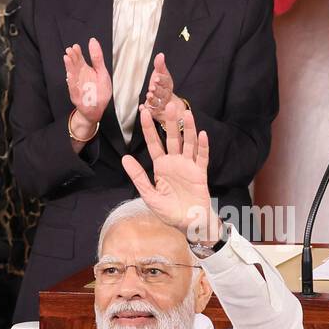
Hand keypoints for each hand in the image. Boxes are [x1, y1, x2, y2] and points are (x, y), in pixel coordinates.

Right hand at [64, 38, 111, 131]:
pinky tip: (70, 76)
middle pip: (74, 65)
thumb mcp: (101, 72)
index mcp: (85, 69)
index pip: (79, 59)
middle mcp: (79, 76)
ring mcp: (76, 86)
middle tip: (70, 50)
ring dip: (69, 67)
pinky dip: (72, 83)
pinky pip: (73, 89)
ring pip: (72, 75)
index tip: (75, 46)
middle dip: (72, 58)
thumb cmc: (99, 90)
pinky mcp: (76, 96)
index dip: (77, 52)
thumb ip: (97, 57)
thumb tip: (93, 41)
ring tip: (67, 58)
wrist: (97, 109)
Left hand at [120, 100, 219, 242]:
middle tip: (169, 105)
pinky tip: (202, 135)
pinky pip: (202, 158)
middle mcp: (175, 162)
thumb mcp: (149, 195)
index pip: (154, 144)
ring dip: (188, 129)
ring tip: (187, 114)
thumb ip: (138, 176)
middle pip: (172, 139)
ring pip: (188, 144)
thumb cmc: (168, 211)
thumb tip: (125, 158)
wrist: (187, 224)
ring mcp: (188, 166)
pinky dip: (203, 147)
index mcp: (161, 166)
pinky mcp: (200, 174)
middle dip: (170, 123)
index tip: (144, 112)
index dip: (149, 129)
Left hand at [144, 52, 174, 121]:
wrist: (166, 102)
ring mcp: (161, 105)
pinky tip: (141, 107)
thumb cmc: (162, 86)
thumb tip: (160, 54)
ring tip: (149, 96)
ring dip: (153, 100)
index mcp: (168, 86)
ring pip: (158, 103)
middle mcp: (166, 96)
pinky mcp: (155, 112)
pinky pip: (151, 112)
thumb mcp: (161, 74)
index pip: (166, 82)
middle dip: (158, 90)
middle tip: (152, 88)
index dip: (162, 80)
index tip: (156, 78)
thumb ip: (159, 65)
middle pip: (163, 93)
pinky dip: (146, 110)